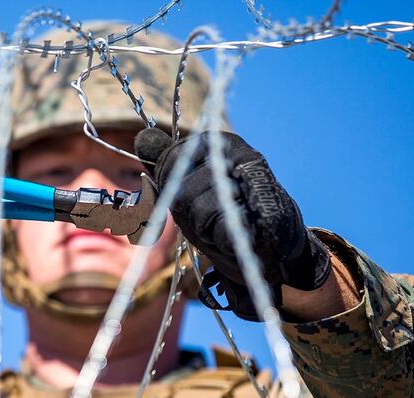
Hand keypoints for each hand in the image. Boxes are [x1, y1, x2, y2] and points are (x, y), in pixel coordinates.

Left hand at [134, 128, 330, 319]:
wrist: (270, 245)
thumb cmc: (224, 214)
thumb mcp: (189, 187)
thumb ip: (167, 164)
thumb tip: (142, 137)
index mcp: (217, 142)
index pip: (171, 161)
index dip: (169, 188)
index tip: (186, 200)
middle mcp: (236, 153)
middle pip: (182, 188)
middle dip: (189, 214)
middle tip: (209, 219)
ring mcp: (253, 180)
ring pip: (201, 209)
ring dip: (205, 229)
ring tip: (223, 227)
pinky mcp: (265, 209)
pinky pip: (222, 227)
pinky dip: (221, 239)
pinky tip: (232, 236)